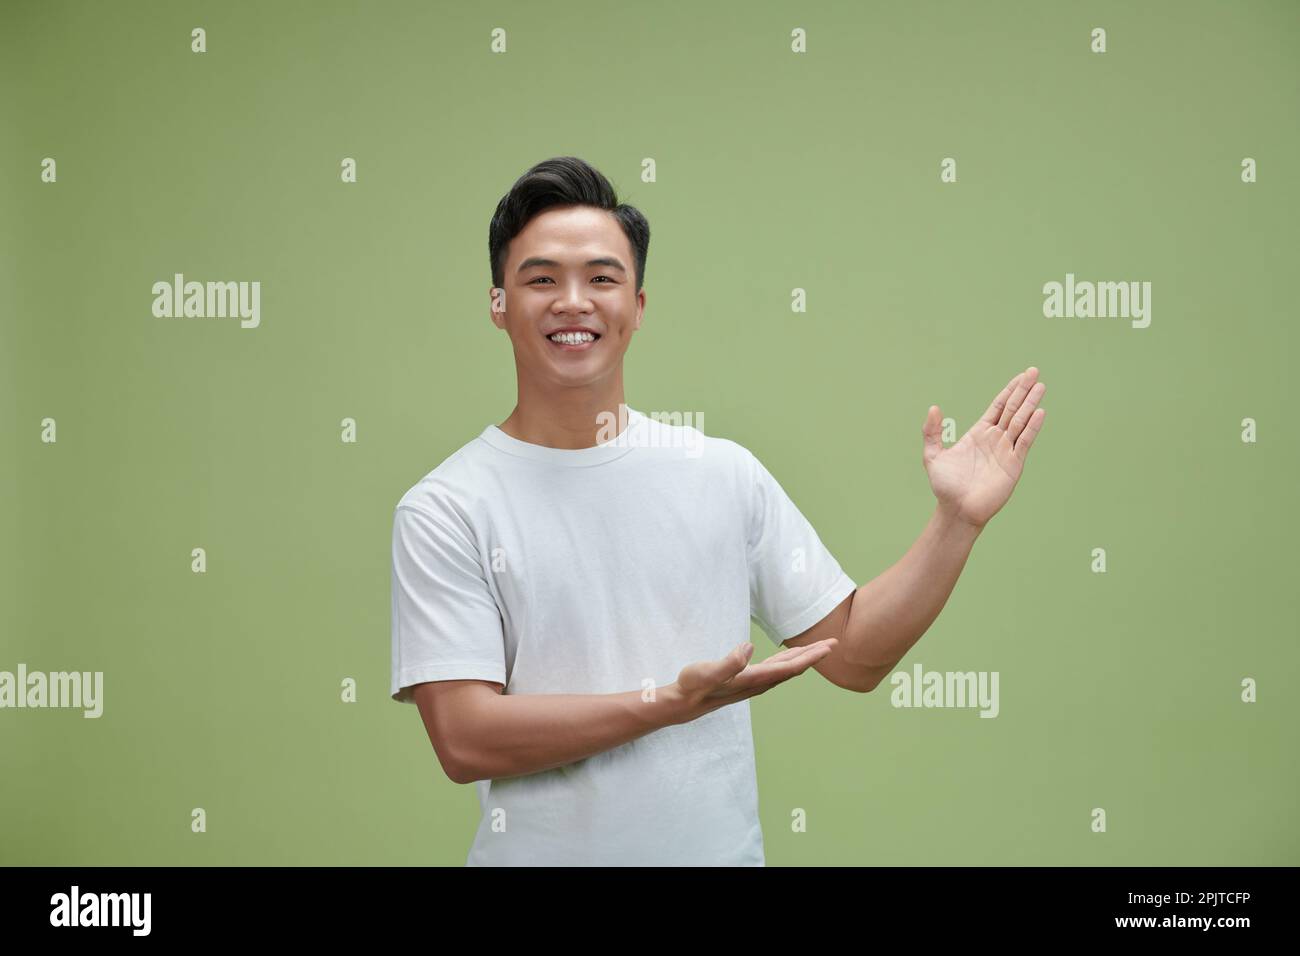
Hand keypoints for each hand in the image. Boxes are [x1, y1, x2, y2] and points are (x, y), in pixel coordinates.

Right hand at [666, 638, 838, 722]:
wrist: (683, 702)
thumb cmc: (694, 685)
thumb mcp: (708, 672)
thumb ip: (729, 662)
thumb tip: (749, 648)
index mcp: (753, 679)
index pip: (789, 668)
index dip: (810, 657)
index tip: (829, 647)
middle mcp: (758, 682)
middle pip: (793, 668)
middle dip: (814, 655)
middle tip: (834, 642)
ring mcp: (752, 682)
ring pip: (785, 669)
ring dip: (803, 658)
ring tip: (818, 647)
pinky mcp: (745, 678)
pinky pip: (774, 669)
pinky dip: (787, 660)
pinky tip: (789, 656)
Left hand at [922, 366, 1046, 529]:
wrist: (957, 509)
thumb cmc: (945, 486)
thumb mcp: (933, 455)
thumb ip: (932, 432)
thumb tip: (933, 408)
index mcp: (979, 434)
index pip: (998, 407)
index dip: (1009, 391)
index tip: (1021, 376)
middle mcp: (995, 439)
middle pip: (1012, 409)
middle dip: (1023, 390)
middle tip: (1035, 371)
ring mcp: (1006, 451)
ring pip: (1021, 422)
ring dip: (1030, 403)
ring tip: (1041, 386)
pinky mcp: (1013, 464)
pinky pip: (1024, 442)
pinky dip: (1032, 427)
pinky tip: (1039, 412)